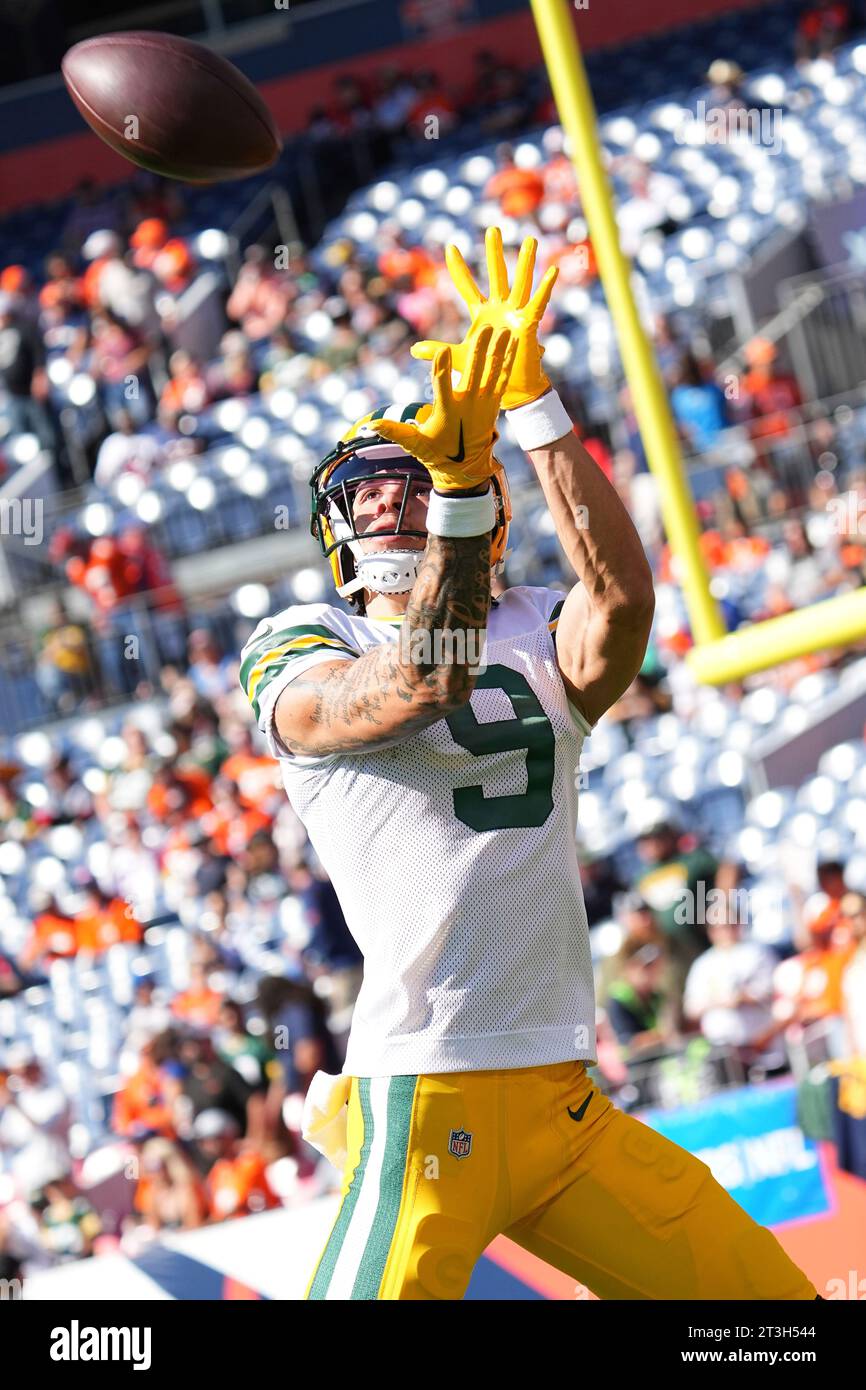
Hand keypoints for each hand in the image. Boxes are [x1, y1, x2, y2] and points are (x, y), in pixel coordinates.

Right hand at [374, 323, 516, 491]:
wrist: (465, 469)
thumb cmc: (436, 452)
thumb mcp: (414, 443)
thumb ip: (393, 431)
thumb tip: (370, 425)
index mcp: (446, 412)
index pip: (442, 387)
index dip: (442, 368)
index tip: (442, 350)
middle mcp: (467, 406)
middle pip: (473, 374)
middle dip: (479, 352)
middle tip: (484, 330)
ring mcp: (483, 405)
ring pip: (491, 374)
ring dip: (497, 352)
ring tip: (502, 331)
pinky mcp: (493, 406)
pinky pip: (502, 381)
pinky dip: (507, 363)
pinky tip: (512, 345)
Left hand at [412, 226, 557, 411]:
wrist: (509, 386)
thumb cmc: (487, 369)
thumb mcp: (459, 357)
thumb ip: (437, 351)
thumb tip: (412, 350)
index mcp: (483, 312)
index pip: (467, 286)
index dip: (458, 268)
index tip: (450, 247)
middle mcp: (500, 307)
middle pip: (496, 275)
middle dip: (494, 253)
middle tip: (493, 229)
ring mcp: (516, 313)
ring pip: (521, 282)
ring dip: (526, 261)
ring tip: (530, 239)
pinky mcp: (529, 323)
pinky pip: (538, 303)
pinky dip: (546, 287)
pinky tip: (552, 270)